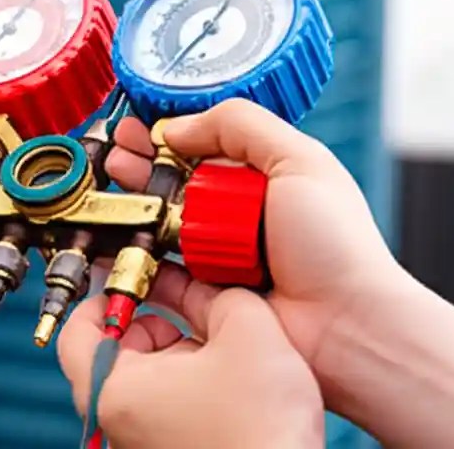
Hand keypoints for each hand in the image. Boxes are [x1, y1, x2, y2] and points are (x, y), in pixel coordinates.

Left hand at [58, 279, 323, 448]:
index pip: (75, 331)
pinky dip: (185, 386)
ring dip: (172, 356)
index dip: (106, 295)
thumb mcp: (248, 329)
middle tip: (186, 311)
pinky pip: (160, 408)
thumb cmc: (263, 428)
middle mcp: (115, 423)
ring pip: (140, 381)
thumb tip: (205, 279)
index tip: (137, 280)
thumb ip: (218, 291)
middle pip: (111, 354)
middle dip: (149, 324)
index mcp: (114, 391)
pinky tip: (224, 381)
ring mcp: (139, 443)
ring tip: (215, 350)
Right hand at [105, 99, 453, 447]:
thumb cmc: (337, 246)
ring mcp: (223, 254)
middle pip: (177, 183)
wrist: (345, 327)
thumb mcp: (298, 160)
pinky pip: (161, 268)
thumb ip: (240, 128)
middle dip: (141, 168)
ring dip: (134, 207)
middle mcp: (241, 214)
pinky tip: (114, 235)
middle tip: (113, 158)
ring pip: (164, 223)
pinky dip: (136, 253)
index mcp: (266, 177)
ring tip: (107, 193)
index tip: (136, 130)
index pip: (206, 145)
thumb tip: (178, 127)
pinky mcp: (206, 294)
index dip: (168, 136)